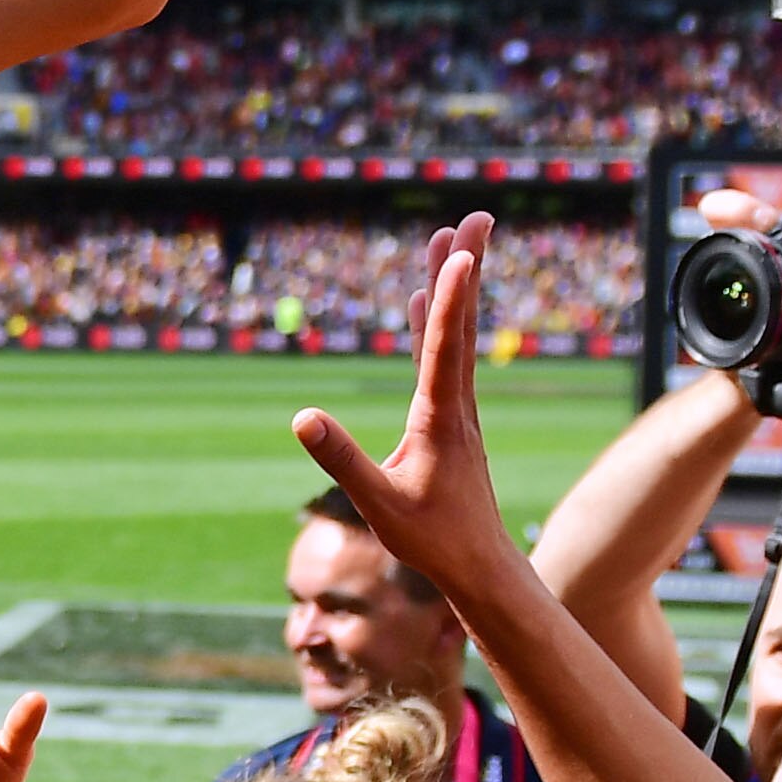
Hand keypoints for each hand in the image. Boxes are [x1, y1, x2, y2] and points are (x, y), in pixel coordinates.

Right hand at [292, 216, 513, 595]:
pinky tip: (419, 304)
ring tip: (450, 240)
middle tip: (476, 215)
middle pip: (462, 322)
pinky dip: (434, 324)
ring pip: (456, 334)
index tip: (460, 251)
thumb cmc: (432, 539)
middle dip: (466, 266)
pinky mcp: (449, 419)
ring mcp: (456, 409)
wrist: (480, 566)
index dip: (449, 297)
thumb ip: (341, 458)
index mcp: (440, 418)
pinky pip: (441, 358)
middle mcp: (455, 403)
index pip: (445, 346)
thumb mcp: (377, 503)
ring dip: (452, 286)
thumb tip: (301, 417)